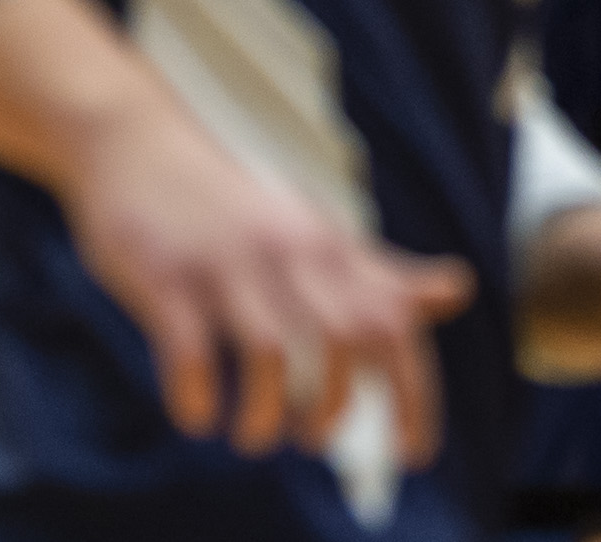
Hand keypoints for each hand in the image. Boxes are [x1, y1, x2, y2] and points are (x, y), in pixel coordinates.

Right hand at [58, 87, 476, 463]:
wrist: (141, 146)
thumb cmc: (238, 212)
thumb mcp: (315, 235)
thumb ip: (380, 275)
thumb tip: (460, 289)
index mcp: (327, 249)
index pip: (391, 324)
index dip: (411, 394)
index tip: (413, 454)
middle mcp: (285, 253)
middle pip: (342, 336)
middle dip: (335, 405)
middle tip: (316, 440)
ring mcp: (225, 265)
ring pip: (270, 349)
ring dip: (265, 412)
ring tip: (254, 435)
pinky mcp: (165, 279)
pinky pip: (190, 349)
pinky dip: (198, 395)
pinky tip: (198, 415)